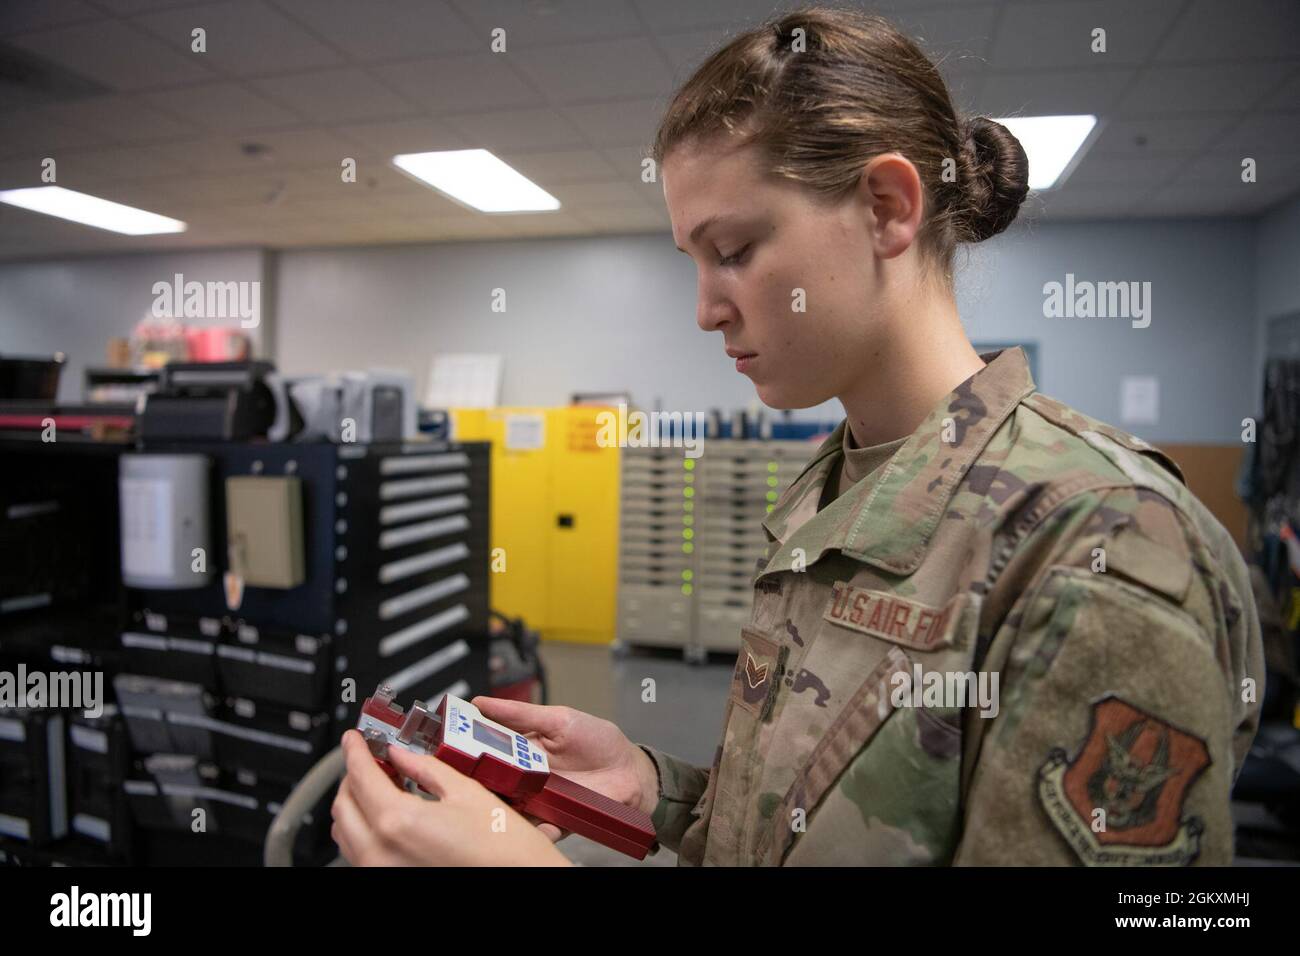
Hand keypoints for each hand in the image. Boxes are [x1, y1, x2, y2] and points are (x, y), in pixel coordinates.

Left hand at [330, 729, 570, 865]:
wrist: (522, 878)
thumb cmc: (503, 848)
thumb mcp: (466, 792)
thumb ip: (426, 768)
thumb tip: (401, 754)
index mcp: (398, 822)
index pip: (360, 776)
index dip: (355, 750)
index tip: (355, 738)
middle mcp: (380, 852)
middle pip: (343, 805)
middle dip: (353, 775)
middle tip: (372, 757)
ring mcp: (381, 872)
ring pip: (346, 832)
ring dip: (356, 803)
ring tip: (381, 783)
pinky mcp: (388, 880)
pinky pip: (360, 853)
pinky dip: (365, 828)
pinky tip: (389, 813)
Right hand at [471, 696, 659, 842]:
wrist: (630, 773)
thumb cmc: (599, 742)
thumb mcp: (559, 719)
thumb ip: (521, 713)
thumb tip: (483, 702)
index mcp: (521, 748)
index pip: (484, 747)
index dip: (465, 746)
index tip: (446, 742)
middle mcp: (523, 775)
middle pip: (488, 780)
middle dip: (474, 779)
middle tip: (462, 774)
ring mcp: (535, 799)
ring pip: (505, 806)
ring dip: (497, 805)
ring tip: (489, 799)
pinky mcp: (551, 819)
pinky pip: (535, 828)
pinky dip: (532, 828)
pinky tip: (529, 821)